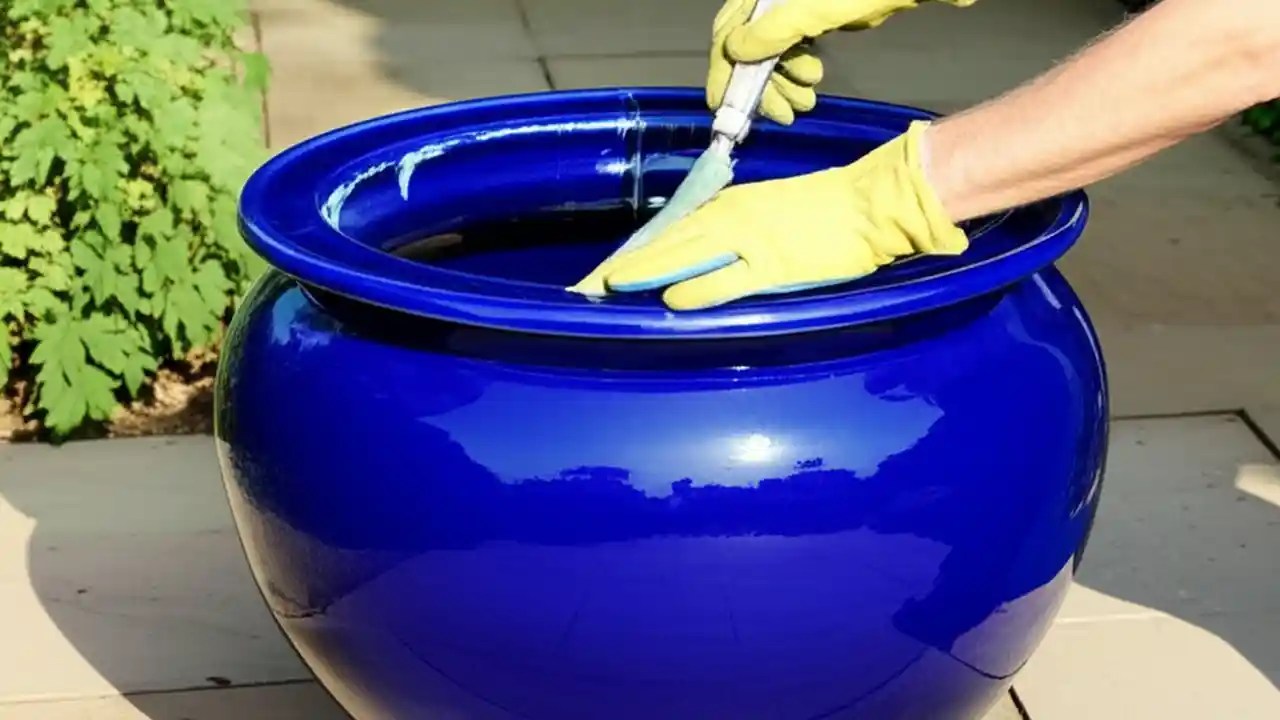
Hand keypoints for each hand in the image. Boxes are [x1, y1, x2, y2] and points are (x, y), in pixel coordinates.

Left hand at [596, 121, 969, 309]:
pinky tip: (669, 298)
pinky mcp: (772, 264)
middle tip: (589, 285)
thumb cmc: (822, 212)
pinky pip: (725, 278)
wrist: (867, 204)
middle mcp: (729, 219)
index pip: (668, 233)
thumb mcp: (765, 213)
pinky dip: (696, 288)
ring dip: (646, 273)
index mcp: (727, 208)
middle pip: (665, 243)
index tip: (604, 273)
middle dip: (626, 266)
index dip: (635, 256)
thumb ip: (729, 233)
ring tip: (610, 290)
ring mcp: (749, 241)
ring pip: (684, 255)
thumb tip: (693, 262)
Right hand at [708, 0, 978, 124]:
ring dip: (783, 83)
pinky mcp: (815, 14)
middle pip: (748, 46)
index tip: (725, 109)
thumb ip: (773, 31)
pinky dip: (796, 72)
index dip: (724, 72)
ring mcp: (792, 5)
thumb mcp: (814, 10)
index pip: (728, 31)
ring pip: (771, 52)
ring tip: (807, 99)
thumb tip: (733, 51)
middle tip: (785, 113)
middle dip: (762, 85)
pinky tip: (811, 84)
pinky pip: (792, 49)